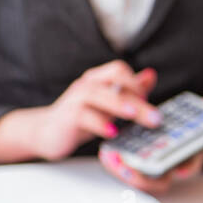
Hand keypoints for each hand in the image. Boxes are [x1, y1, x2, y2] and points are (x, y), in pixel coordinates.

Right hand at [34, 60, 160, 160]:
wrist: (47, 132)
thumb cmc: (81, 117)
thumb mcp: (109, 104)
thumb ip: (129, 91)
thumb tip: (151, 74)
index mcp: (97, 79)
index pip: (119, 69)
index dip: (135, 83)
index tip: (147, 100)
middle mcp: (86, 85)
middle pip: (114, 82)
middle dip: (137, 100)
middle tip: (156, 117)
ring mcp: (75, 99)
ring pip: (98, 95)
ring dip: (117, 104)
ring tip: (132, 114)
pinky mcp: (66, 116)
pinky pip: (83, 115)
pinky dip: (98, 123)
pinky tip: (111, 132)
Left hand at [98, 81, 202, 193]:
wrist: (189, 133)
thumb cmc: (199, 125)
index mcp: (191, 156)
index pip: (190, 166)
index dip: (186, 169)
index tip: (180, 169)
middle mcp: (173, 167)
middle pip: (162, 180)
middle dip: (146, 177)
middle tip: (132, 168)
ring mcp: (155, 168)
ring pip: (142, 179)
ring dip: (127, 172)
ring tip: (115, 159)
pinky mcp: (139, 164)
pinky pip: (128, 170)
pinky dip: (118, 164)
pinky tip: (109, 153)